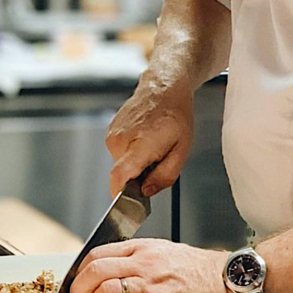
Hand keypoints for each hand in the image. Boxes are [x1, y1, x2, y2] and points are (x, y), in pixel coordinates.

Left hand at [70, 238, 237, 292]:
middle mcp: (143, 264)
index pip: (97, 254)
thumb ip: (132, 255)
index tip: (79, 284)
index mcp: (141, 248)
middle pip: (96, 273)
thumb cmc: (191, 268)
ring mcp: (150, 288)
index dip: (81, 272)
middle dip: (80, 291)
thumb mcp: (160, 250)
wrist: (220, 279)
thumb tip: (103, 269)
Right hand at [106, 81, 193, 196]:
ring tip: (153, 144)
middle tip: (158, 159)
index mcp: (140, 143)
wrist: (164, 86)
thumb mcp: (182, 149)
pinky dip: (132, 152)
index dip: (120, 197)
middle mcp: (121, 138)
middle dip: (139, 176)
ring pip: (121, 164)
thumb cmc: (176, 115)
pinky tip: (145, 137)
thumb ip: (164, 176)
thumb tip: (145, 192)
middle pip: (123, 175)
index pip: (119, 177)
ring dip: (136, 163)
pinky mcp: (110, 130)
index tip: (128, 207)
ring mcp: (113, 133)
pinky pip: (120, 153)